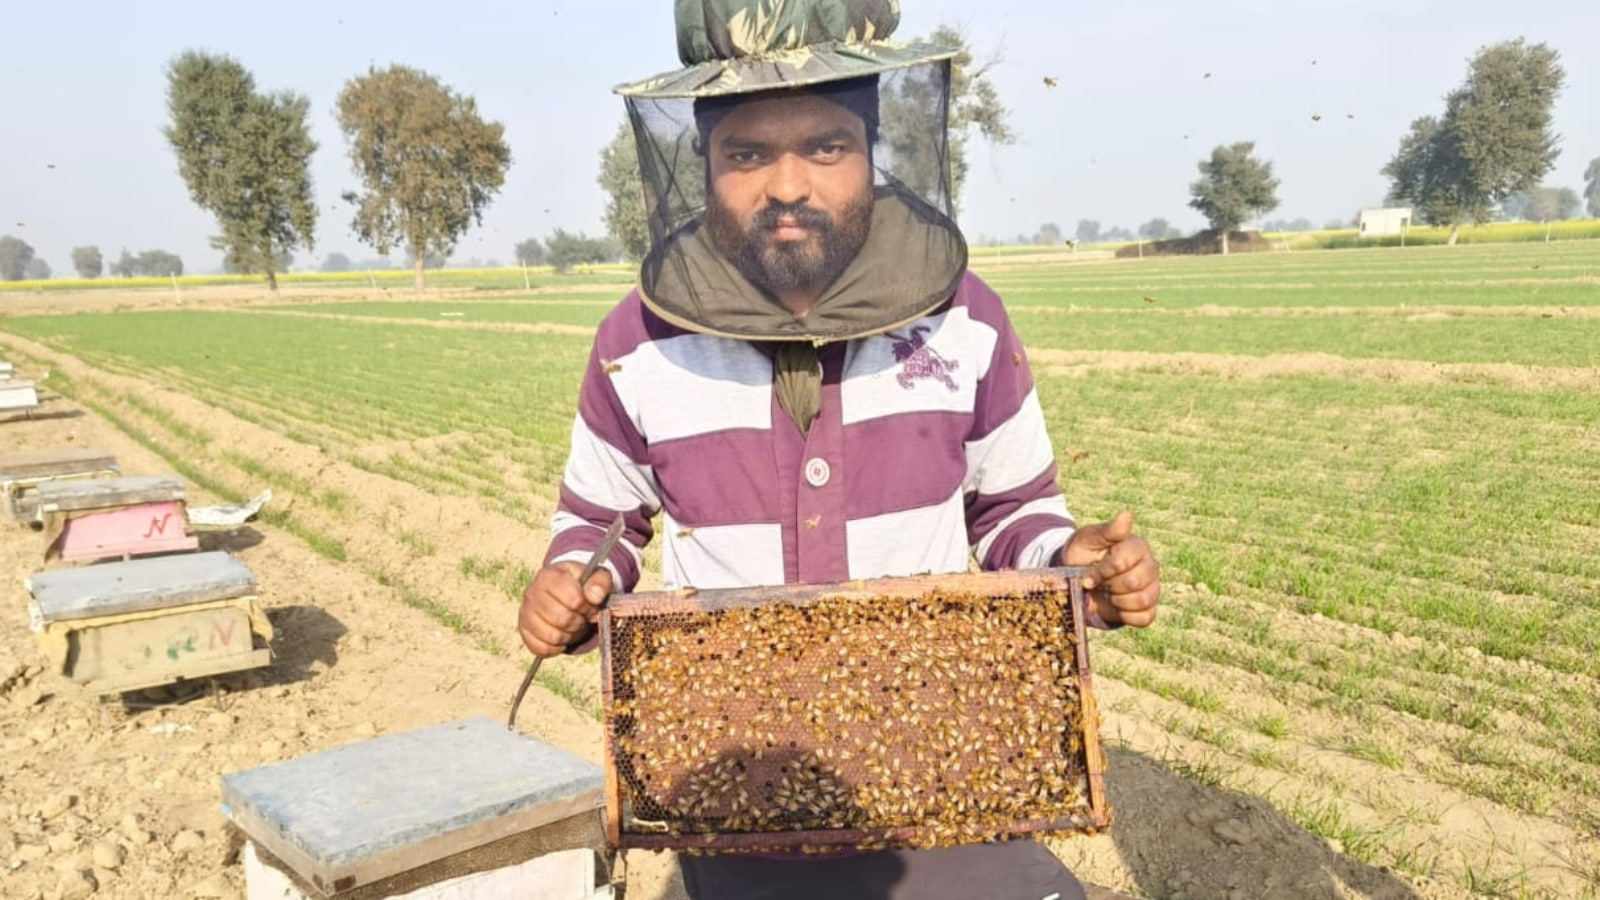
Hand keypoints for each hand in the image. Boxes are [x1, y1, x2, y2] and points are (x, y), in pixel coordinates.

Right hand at [518, 562, 613, 657]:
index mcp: (549, 575)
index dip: (587, 606)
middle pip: (562, 619)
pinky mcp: (524, 631)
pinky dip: (557, 647)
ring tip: (573, 625)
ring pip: (552, 636)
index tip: (590, 604)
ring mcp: (525, 613)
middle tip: (583, 616)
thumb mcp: (596, 577)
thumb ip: (599, 583)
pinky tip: (563, 635)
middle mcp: (531, 592)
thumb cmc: (582, 585)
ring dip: (569, 635)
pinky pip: (543, 648)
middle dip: (579, 621)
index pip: (573, 599)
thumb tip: (595, 597)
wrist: (565, 593)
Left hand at [1062, 510, 1159, 627]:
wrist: (1078, 579)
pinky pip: (1144, 618)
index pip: (1123, 562)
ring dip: (1117, 601)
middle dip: (1109, 586)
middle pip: (1134, 582)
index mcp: (1138, 547)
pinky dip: (1126, 615)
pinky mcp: (1149, 608)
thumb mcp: (1089, 539)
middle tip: (1098, 583)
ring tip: (1108, 593)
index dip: (1102, 571)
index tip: (1087, 574)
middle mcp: (1150, 566)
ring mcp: (1153, 588)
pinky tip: (1116, 606)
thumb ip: (1108, 530)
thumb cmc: (1084, 554)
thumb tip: (1126, 515)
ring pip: (1142, 601)